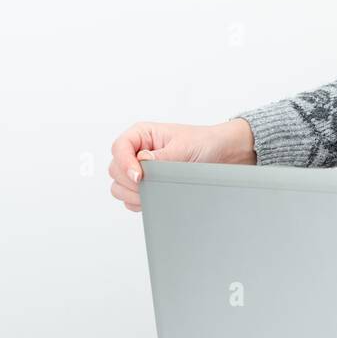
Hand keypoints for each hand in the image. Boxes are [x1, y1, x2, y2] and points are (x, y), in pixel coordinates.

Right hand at [109, 119, 256, 211]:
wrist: (222, 154)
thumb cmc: (204, 143)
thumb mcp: (184, 147)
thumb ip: (161, 157)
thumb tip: (142, 162)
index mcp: (142, 135)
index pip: (119, 148)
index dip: (125, 163)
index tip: (139, 176)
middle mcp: (137, 151)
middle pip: (115, 170)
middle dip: (130, 181)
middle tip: (151, 185)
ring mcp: (139, 169)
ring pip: (119, 186)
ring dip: (133, 194)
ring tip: (155, 191)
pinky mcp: (146, 185)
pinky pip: (130, 199)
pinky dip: (139, 202)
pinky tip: (156, 197)